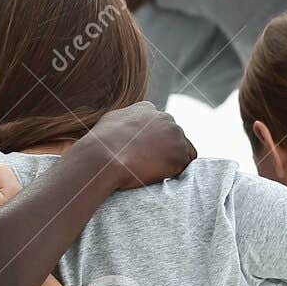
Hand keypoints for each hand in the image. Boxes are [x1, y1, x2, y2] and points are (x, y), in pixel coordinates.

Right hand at [79, 102, 195, 189]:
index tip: (145, 153)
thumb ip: (124, 120)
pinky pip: (186, 165)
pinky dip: (175, 172)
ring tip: (153, 172)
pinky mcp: (180, 154)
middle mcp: (165, 117)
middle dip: (166, 149)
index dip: (155, 141)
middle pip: (173, 136)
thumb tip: (125, 125)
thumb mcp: (110, 122)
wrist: (103, 158)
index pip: (160, 124)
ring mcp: (175, 134)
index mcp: (147, 109)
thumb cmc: (100, 144)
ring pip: (182, 150)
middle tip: (150, 165)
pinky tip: (159, 176)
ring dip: (172, 160)